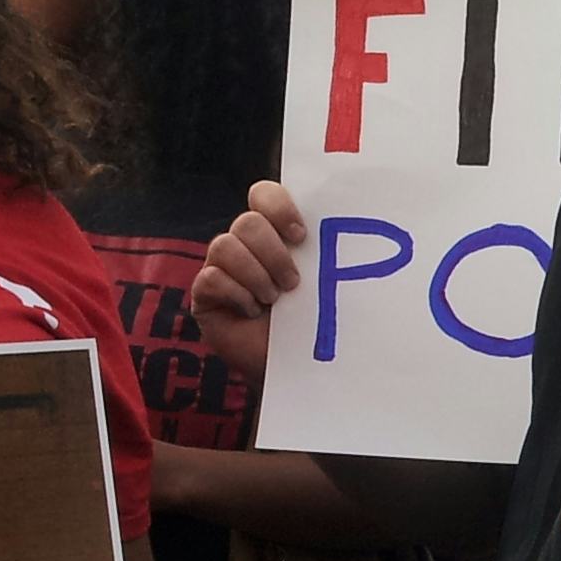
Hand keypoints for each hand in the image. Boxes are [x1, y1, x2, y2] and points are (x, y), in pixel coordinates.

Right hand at [191, 182, 306, 383]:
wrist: (296, 366)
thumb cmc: (313, 322)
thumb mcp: (324, 285)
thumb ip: (326, 256)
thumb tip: (356, 234)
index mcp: (274, 232)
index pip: (265, 195)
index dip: (279, 207)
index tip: (301, 237)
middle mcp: (244, 244)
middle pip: (247, 222)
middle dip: (274, 254)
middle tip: (293, 284)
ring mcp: (221, 267)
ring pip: (224, 245)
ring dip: (256, 276)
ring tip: (273, 300)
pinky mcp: (204, 294)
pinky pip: (211, 278)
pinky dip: (237, 295)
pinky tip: (251, 311)